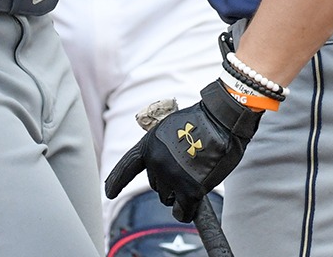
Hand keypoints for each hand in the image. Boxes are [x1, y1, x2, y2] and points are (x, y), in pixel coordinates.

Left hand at [105, 81, 259, 222]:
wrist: (222, 119)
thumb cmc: (202, 121)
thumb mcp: (170, 126)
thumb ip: (162, 147)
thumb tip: (163, 168)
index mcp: (148, 144)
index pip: (127, 167)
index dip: (117, 181)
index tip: (109, 193)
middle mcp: (155, 162)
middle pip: (155, 185)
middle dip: (168, 183)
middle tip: (189, 168)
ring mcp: (171, 176)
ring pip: (168, 198)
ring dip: (179, 194)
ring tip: (196, 176)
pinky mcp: (189, 190)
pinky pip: (182, 211)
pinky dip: (186, 212)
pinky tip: (192, 206)